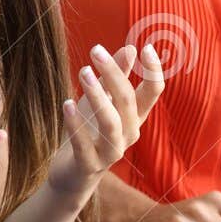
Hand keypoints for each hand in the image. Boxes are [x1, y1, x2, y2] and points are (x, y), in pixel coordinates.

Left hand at [46, 43, 162, 198]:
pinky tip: (66, 104)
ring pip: (110, 123)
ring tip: (83, 72)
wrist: (72, 173)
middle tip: (96, 50)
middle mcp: (128, 134)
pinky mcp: (89, 165)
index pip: (152, 93)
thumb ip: (115, 77)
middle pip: (128, 102)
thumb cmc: (89, 131)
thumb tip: (130, 48)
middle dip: (114, 75)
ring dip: (97, 96)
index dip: (153, 72)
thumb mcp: (101, 100)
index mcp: (134, 117)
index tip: (147, 48)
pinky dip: (75, 124)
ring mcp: (110, 152)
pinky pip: (83, 144)